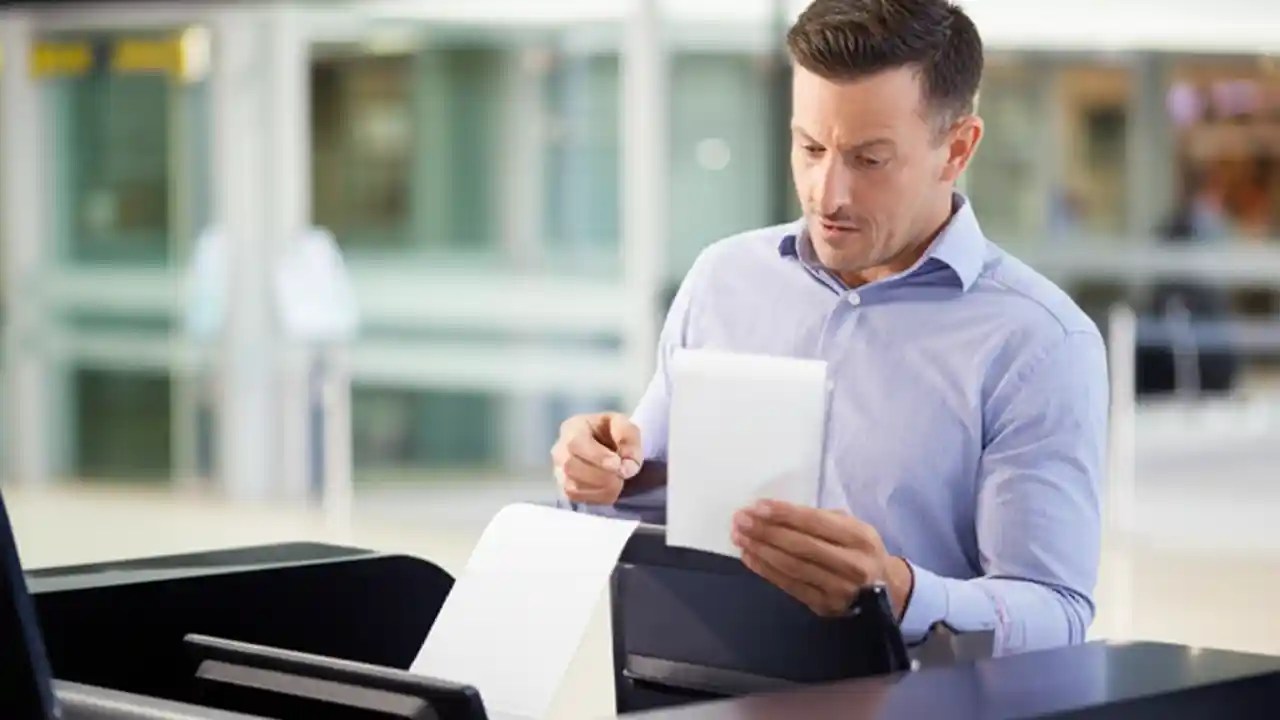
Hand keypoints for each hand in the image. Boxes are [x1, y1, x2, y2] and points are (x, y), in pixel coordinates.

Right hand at [550, 412, 642, 504]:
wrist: (605, 445)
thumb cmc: (612, 433)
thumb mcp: (626, 427)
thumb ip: (629, 441)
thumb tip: (627, 469)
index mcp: (572, 428)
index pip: (576, 443)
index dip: (597, 456)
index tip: (617, 464)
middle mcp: (559, 450)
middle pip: (571, 467)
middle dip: (601, 475)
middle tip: (622, 475)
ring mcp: (559, 471)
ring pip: (573, 486)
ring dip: (602, 488)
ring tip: (619, 481)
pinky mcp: (564, 488)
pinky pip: (577, 498)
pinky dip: (598, 497)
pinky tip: (610, 488)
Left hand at [731, 500, 912, 620]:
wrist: (887, 588)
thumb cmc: (860, 549)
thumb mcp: (852, 526)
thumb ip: (821, 519)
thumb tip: (775, 513)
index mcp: (859, 537)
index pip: (815, 522)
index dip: (783, 514)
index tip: (757, 506)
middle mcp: (851, 564)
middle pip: (800, 545)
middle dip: (766, 531)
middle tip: (740, 519)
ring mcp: (838, 589)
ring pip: (792, 567)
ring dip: (760, 550)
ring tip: (739, 536)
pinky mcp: (824, 606)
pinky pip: (789, 586)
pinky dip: (765, 570)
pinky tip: (749, 557)